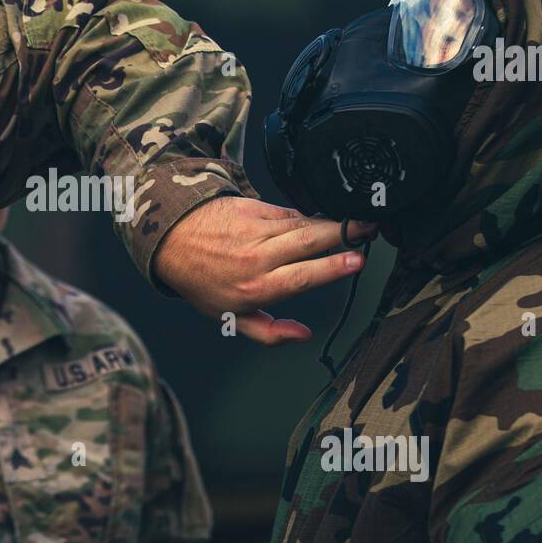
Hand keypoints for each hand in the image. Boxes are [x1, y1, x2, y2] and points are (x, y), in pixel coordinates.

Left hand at [151, 196, 376, 345]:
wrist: (171, 242)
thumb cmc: (204, 282)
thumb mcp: (232, 318)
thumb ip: (270, 332)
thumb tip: (303, 335)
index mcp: (255, 288)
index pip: (303, 276)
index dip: (333, 268)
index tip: (358, 261)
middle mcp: (256, 258)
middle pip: (308, 243)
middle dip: (344, 234)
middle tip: (370, 229)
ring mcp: (254, 229)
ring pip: (301, 224)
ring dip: (331, 222)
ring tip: (355, 222)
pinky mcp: (251, 207)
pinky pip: (286, 212)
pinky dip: (304, 216)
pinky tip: (316, 221)